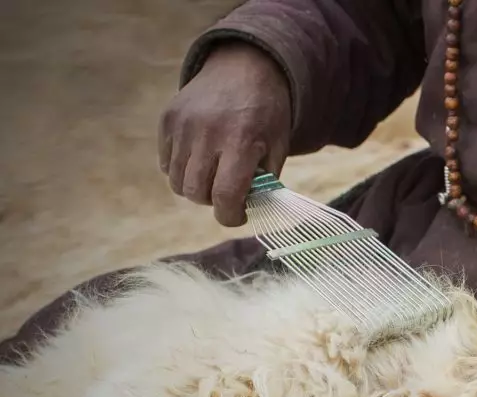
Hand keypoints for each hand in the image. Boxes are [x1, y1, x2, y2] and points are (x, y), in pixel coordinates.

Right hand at [158, 42, 291, 226]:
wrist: (244, 66)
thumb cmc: (266, 113)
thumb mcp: (277, 147)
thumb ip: (264, 182)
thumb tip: (247, 212)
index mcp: (241, 141)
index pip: (225, 195)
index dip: (231, 216)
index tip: (237, 215)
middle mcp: (208, 132)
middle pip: (196, 192)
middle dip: (212, 201)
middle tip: (227, 192)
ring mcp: (184, 125)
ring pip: (177, 181)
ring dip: (195, 188)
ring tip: (213, 176)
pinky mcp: (168, 119)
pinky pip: (166, 163)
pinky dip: (181, 170)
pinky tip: (199, 159)